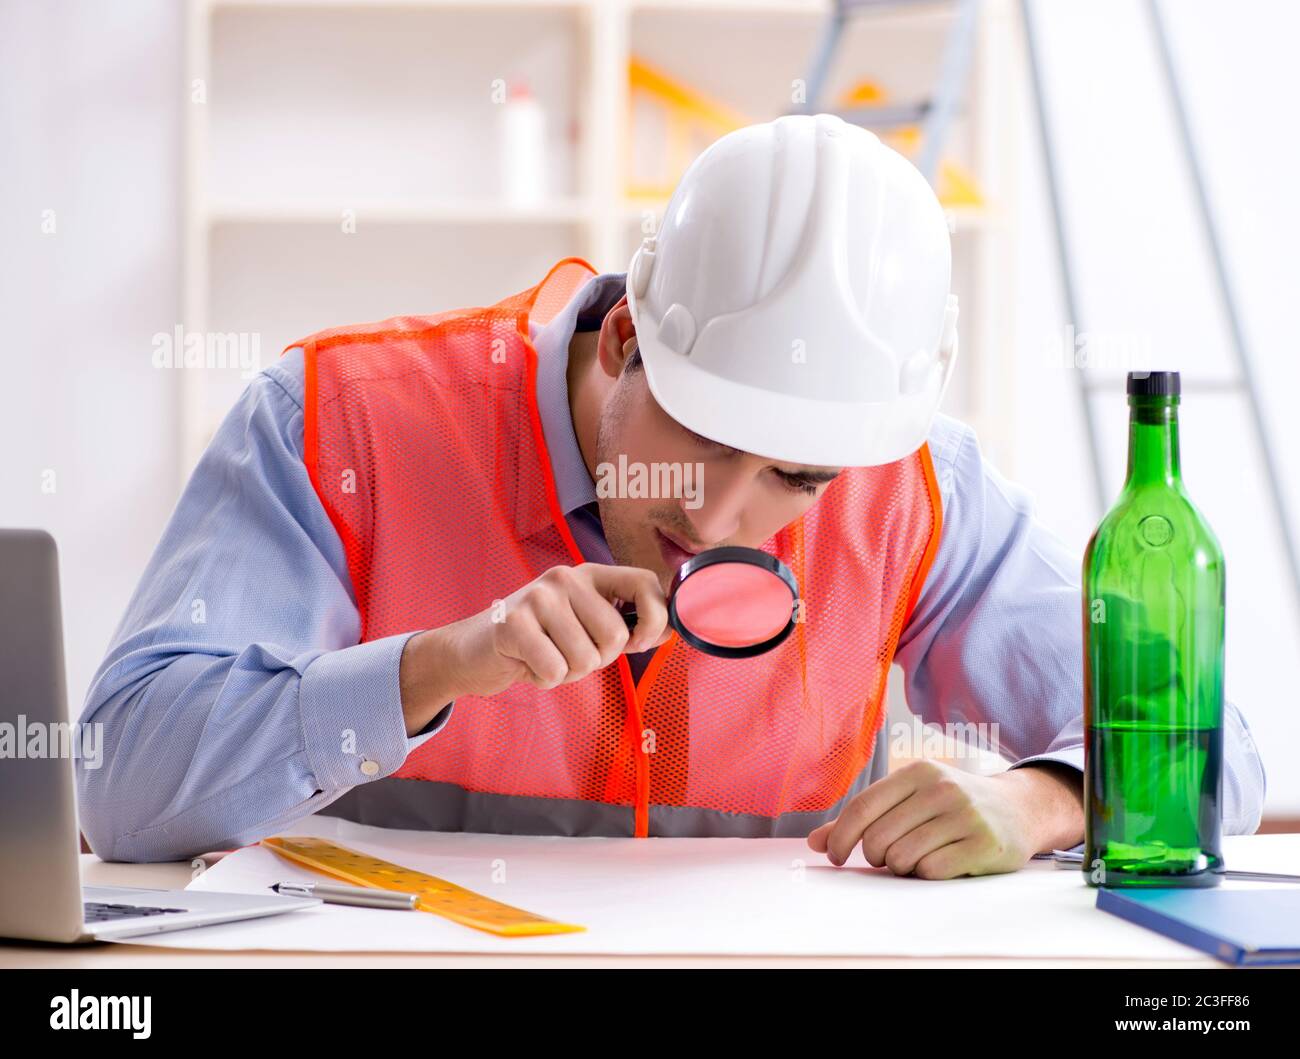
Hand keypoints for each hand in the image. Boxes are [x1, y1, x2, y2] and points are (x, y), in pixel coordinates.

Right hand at [400, 563, 670, 731]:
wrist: (473, 651)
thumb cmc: (538, 641)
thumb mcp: (584, 628)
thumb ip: (625, 626)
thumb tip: (671, 633)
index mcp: (589, 575)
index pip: (645, 582)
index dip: (654, 619)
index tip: (638, 643)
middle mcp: (566, 578)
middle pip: (616, 636)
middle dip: (596, 661)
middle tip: (566, 654)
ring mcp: (538, 597)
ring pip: (585, 659)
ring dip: (567, 673)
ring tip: (543, 657)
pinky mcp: (513, 623)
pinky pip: (554, 670)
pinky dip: (543, 680)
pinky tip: (525, 664)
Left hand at [805, 760, 1083, 878]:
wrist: (1019, 809)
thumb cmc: (953, 805)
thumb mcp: (911, 799)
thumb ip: (864, 818)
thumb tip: (815, 842)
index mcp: (917, 772)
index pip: (862, 808)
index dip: (840, 837)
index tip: (835, 856)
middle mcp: (941, 788)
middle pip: (879, 838)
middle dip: (876, 856)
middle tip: (890, 856)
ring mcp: (965, 815)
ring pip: (903, 858)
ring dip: (902, 867)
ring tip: (917, 857)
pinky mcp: (984, 844)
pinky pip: (932, 871)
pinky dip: (928, 873)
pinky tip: (941, 862)